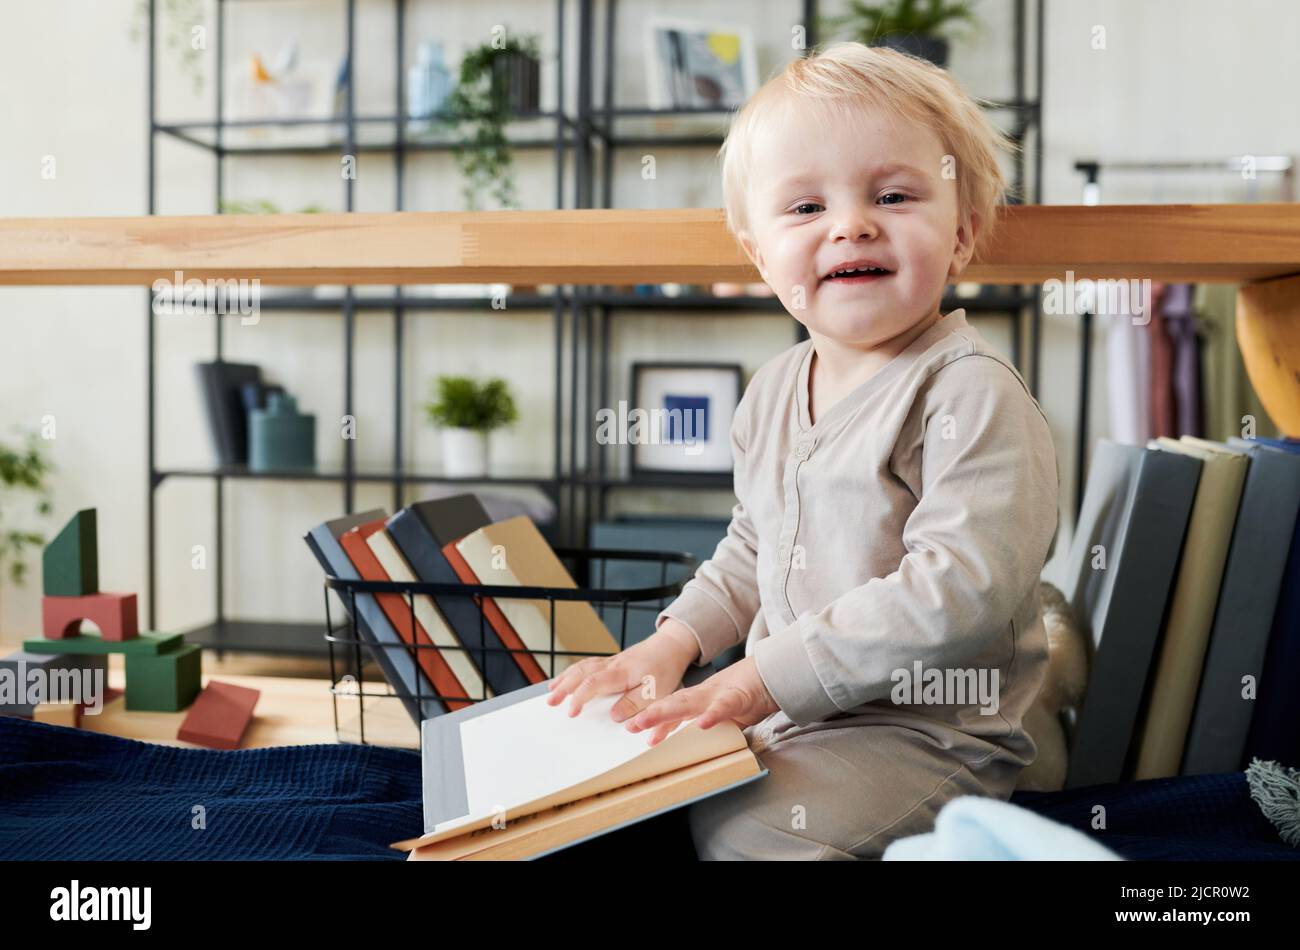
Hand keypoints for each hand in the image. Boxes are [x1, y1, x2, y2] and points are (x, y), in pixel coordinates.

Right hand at [545, 619, 700, 722]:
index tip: (571, 712)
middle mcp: (612, 665)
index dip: (580, 697)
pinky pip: (586, 664)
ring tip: (551, 691)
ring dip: (565, 678)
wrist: (670, 646)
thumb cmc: (665, 669)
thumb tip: (614, 716)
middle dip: (564, 688)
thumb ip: (635, 704)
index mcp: (622, 672)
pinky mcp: (611, 661)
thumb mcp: (657, 692)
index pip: (593, 683)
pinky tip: (566, 679)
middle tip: (551, 702)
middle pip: (581, 673)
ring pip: (581, 667)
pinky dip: (572, 672)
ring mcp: (610, 661)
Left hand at [625, 656, 779, 746]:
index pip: (673, 711)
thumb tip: (699, 744)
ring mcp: (718, 694)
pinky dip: (713, 714)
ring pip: (689, 703)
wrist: (773, 671)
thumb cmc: (748, 693)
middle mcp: (704, 695)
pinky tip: (702, 723)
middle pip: (673, 705)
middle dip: (651, 716)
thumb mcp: (725, 713)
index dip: (654, 720)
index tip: (634, 728)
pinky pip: (724, 706)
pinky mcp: (738, 696)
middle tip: (630, 725)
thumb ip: (711, 726)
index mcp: (700, 700)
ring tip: (648, 721)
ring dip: (666, 713)